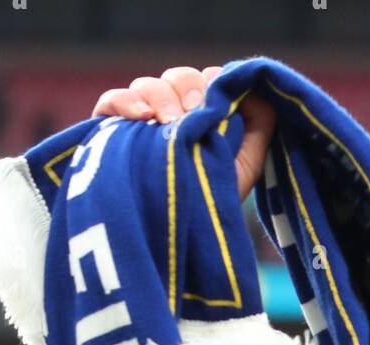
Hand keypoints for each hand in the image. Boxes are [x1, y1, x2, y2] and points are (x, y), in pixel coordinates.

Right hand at [91, 65, 275, 201]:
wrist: (176, 242)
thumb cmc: (210, 205)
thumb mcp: (244, 167)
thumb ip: (258, 127)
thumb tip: (256, 90)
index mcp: (203, 116)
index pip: (206, 80)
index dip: (212, 84)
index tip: (214, 103)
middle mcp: (173, 113)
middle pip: (179, 77)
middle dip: (188, 89)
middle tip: (193, 112)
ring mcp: (141, 120)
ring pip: (147, 85)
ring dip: (160, 97)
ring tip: (168, 122)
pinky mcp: (111, 129)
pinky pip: (112, 100)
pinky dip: (126, 101)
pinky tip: (141, 117)